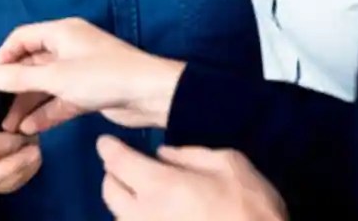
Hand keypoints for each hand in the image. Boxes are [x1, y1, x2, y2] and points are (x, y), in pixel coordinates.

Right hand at [0, 18, 184, 133]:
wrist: (151, 95)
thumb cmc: (102, 76)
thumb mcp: (56, 77)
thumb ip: (19, 78)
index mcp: (60, 33)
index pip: (21, 38)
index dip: (3, 57)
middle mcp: (67, 49)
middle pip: (31, 64)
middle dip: (13, 87)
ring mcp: (78, 72)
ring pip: (44, 86)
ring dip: (27, 104)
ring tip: (9, 126)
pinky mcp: (88, 93)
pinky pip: (59, 101)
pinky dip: (45, 113)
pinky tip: (30, 129)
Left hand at [97, 137, 286, 220]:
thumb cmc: (251, 207)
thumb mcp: (228, 164)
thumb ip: (189, 155)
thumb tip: (161, 154)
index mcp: (158, 186)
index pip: (116, 162)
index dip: (108, 148)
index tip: (106, 143)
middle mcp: (143, 215)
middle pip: (109, 191)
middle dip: (113, 174)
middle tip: (124, 167)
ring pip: (119, 217)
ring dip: (124, 202)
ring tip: (140, 193)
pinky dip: (137, 220)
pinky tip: (155, 215)